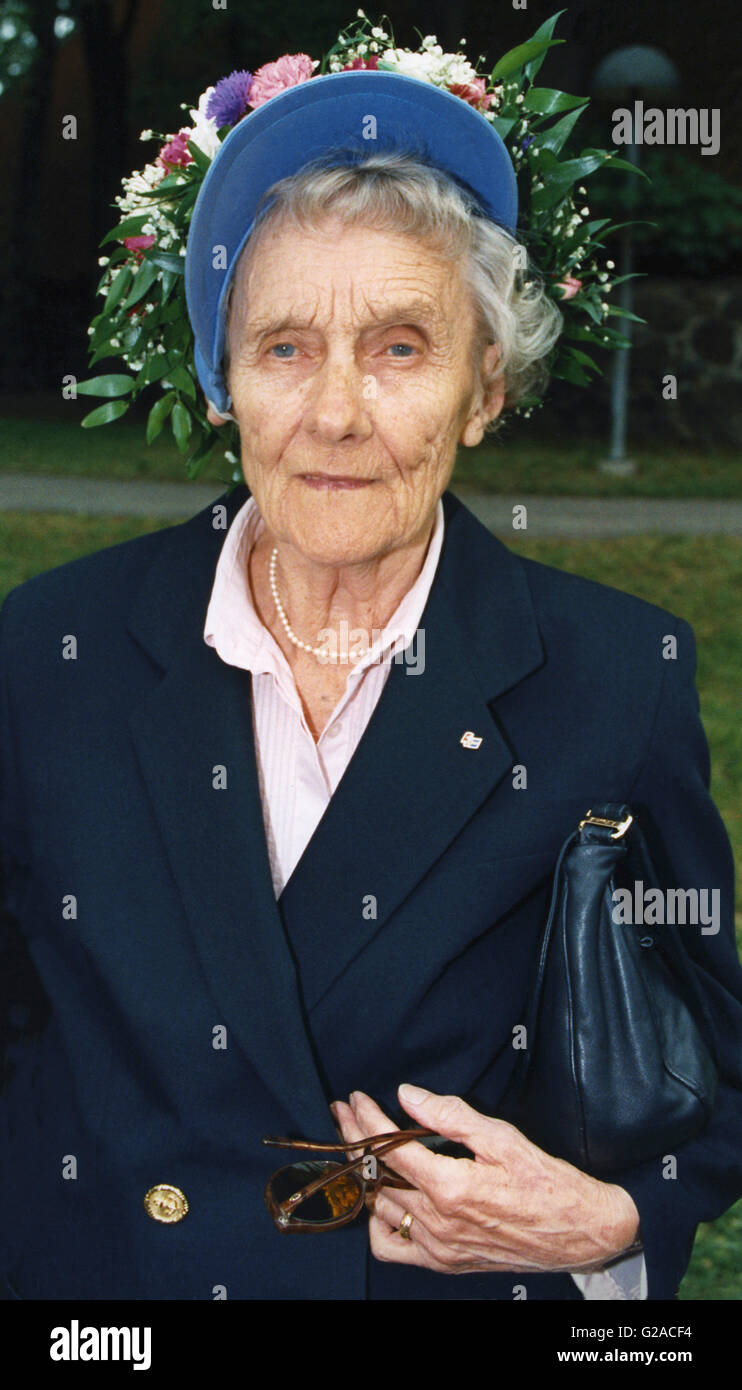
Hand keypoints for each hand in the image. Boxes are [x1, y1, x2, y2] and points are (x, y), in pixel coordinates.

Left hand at [330, 1085, 639, 1275]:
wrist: (580, 1232)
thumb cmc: (547, 1182)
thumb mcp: (502, 1137)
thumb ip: (450, 1115)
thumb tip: (408, 1095)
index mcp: (451, 1188)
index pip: (387, 1149)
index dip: (365, 1120)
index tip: (354, 1100)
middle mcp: (439, 1222)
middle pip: (374, 1177)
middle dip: (354, 1140)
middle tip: (343, 1114)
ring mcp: (439, 1247)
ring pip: (378, 1209)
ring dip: (362, 1175)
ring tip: (358, 1147)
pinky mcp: (445, 1262)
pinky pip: (391, 1247)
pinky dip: (377, 1222)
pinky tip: (382, 1198)